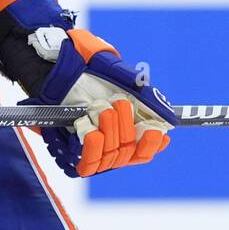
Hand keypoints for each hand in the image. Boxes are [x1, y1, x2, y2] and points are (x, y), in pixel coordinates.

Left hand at [21, 28, 176, 176]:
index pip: (144, 151)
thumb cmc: (89, 67)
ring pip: (112, 159)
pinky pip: (88, 165)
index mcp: (124, 126)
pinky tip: (87, 126)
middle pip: (130, 154)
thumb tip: (171, 120)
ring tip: (98, 107)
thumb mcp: (123, 78)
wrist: (58, 64)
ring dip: (108, 130)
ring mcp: (90, 148)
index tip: (155, 131)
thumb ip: (148, 98)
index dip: (152, 145)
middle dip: (126, 127)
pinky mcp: (71, 152)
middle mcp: (109, 141)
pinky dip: (91, 145)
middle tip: (117, 102)